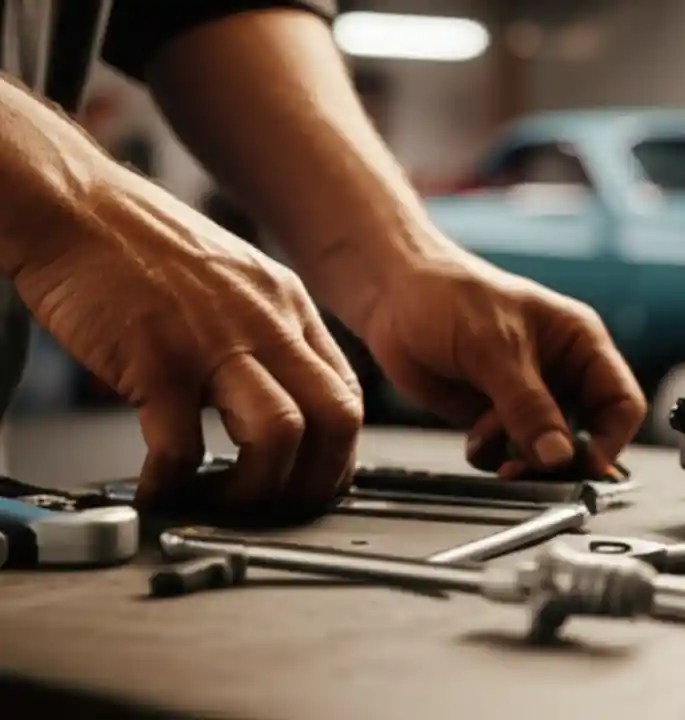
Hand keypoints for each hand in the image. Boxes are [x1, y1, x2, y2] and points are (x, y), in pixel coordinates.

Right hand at [10, 169, 362, 514]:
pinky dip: (173, 484)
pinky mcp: (159, 360)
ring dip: (255, 490)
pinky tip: (157, 490)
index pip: (348, 395)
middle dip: (316, 482)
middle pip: (337, 420)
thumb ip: (263, 335)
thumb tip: (274, 406)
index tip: (311, 482)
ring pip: (281, 435)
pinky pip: (184, 446)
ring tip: (219, 502)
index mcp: (289, 308)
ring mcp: (216, 341)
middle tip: (277, 510)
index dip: (338, 453)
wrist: (72, 205)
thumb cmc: (140, 246)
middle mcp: (267, 323)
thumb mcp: (234, 282)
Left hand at [358, 252, 645, 476]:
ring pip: (544, 449)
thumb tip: (559, 455)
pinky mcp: (494, 413)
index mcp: (580, 344)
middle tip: (529, 467)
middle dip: (557, 456)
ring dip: (518, 456)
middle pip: (586, 434)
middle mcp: (561, 372)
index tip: (583, 463)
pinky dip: (492, 454)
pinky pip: (508, 451)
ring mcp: (528, 396)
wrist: (391, 295)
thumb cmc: (449, 295)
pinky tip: (474, 437)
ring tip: (488, 437)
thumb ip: (529, 406)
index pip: (621, 403)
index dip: (610, 439)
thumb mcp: (495, 349)